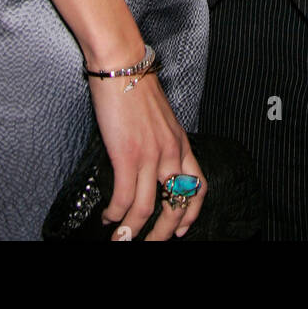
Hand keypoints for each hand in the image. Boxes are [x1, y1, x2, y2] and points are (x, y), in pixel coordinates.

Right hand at [88, 69, 206, 240]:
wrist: (122, 64)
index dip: (192, 213)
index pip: (199, 185)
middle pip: (176, 204)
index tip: (181, 229)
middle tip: (147, 243)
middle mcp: (171, 151)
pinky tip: (108, 217)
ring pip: (148, 209)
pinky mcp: (127, 155)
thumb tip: (148, 163)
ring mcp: (151, 155)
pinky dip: (115, 213)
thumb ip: (160, 140)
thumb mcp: (159, 117)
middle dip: (162, 233)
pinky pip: (124, 197)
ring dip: (132, 231)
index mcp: (181, 141)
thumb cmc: (135, 85)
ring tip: (121, 239)